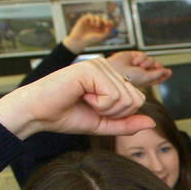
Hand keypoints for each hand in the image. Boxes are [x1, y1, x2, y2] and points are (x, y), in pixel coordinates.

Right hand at [0, 57, 152, 140]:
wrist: (38, 114)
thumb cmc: (66, 115)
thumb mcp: (104, 124)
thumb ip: (127, 124)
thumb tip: (152, 123)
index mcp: (110, 76)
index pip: (138, 100)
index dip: (120, 114)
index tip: (96, 109)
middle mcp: (107, 67)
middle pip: (137, 100)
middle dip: (115, 112)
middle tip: (91, 106)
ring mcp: (99, 65)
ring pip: (127, 99)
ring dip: (105, 109)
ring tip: (84, 100)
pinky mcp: (91, 68)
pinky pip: (114, 96)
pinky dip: (99, 104)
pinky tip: (81, 95)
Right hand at [62, 13, 113, 53]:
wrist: (79, 40)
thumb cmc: (90, 40)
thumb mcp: (100, 37)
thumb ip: (106, 33)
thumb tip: (110, 27)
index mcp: (100, 29)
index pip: (106, 24)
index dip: (109, 23)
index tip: (111, 24)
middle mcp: (95, 25)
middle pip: (102, 19)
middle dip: (105, 20)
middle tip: (106, 23)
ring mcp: (90, 22)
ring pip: (96, 17)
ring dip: (98, 20)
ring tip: (97, 25)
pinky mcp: (84, 20)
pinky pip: (89, 15)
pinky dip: (92, 18)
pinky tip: (92, 23)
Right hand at [106, 50, 171, 87]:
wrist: (114, 70)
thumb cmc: (128, 78)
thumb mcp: (146, 78)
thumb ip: (157, 74)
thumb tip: (166, 71)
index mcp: (146, 80)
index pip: (158, 76)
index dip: (164, 74)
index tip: (169, 72)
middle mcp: (143, 72)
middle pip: (157, 67)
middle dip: (157, 67)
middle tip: (156, 67)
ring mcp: (139, 63)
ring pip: (151, 60)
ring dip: (147, 63)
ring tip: (139, 66)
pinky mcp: (135, 56)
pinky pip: (144, 55)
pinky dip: (140, 58)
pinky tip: (134, 61)